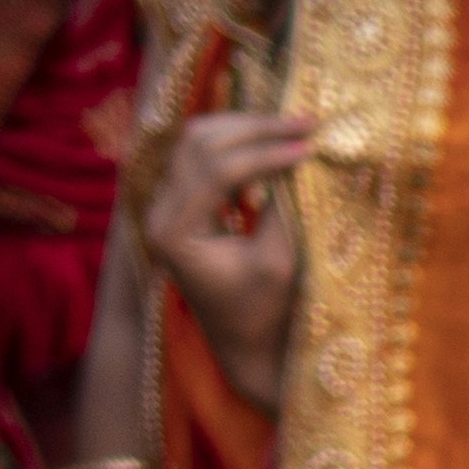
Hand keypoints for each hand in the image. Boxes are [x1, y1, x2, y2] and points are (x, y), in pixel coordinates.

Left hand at [145, 110, 321, 412]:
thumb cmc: (267, 315)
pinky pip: (203, 153)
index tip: (309, 148)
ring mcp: (166, 204)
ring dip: (245, 128)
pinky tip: (273, 146)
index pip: (216, 172)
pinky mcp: (181, 201)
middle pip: (198, 142)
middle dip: (254, 128)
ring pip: (197, 139)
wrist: (246, 346)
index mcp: (175, 233)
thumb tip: (296, 153)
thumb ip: (282, 206)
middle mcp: (159, 213)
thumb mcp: (280, 262)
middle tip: (305, 122)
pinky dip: (239, 144)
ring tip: (291, 127)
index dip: (264, 154)